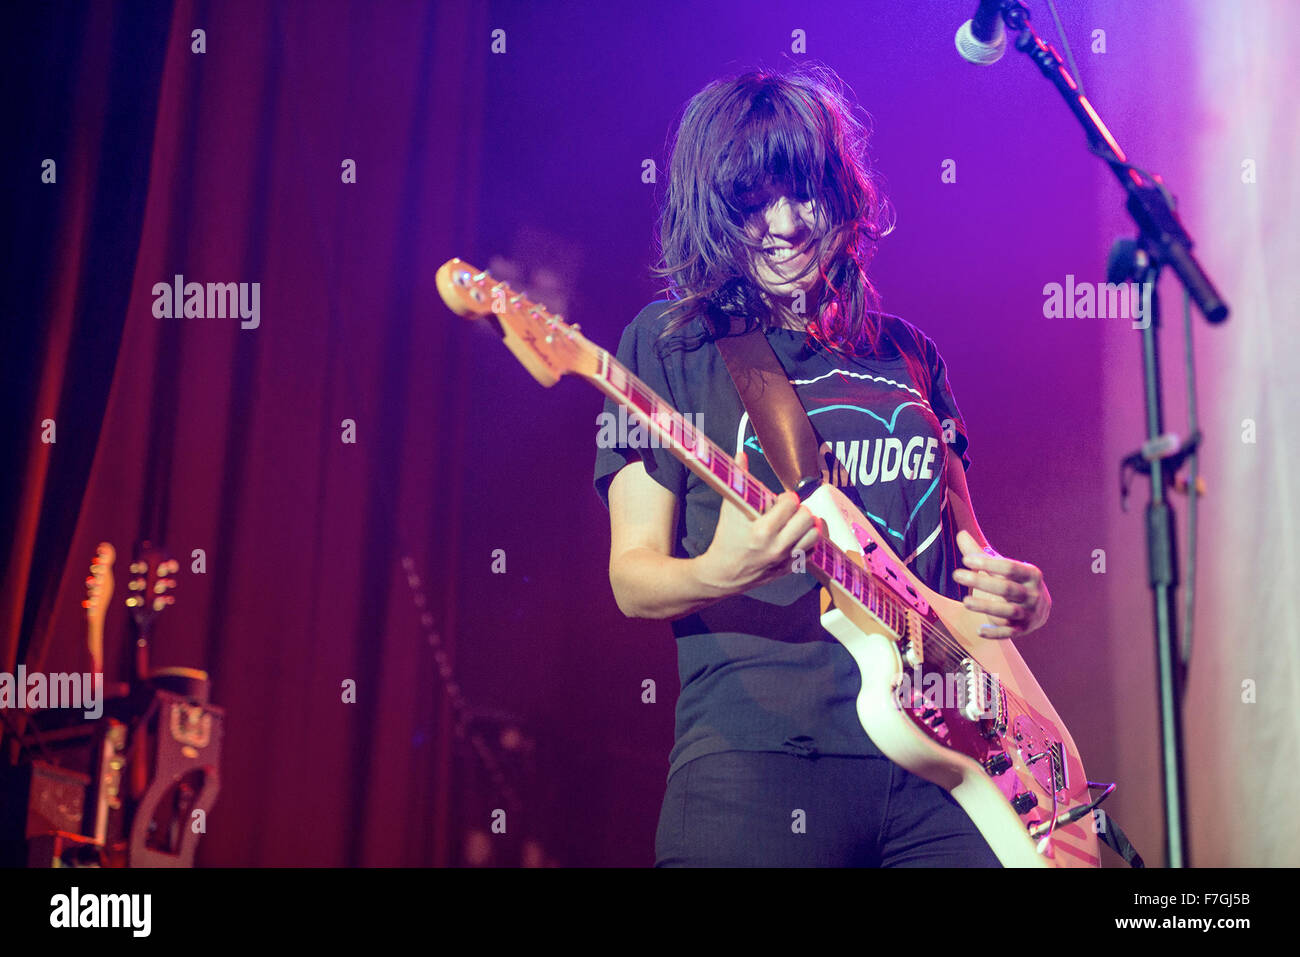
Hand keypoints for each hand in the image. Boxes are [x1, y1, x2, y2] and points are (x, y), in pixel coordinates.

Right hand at [696, 450, 823, 595]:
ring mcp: (784, 560)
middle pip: (807, 518)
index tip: (780, 500)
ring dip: (807, 525)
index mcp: (762, 530)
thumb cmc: (726, 539)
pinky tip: (796, 537)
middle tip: (789, 511)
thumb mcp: (729, 509)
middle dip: (799, 510)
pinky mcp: (789, 569)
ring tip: (795, 522)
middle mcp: (776, 547)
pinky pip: (812, 552)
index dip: (787, 498)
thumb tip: (741, 454)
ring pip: (814, 535)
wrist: (722, 574)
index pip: (791, 504)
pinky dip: (807, 542)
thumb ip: (738, 479)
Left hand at [952, 529, 1049, 637]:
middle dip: (981, 581)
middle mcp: (1034, 594)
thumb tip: (960, 534)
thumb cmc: (1014, 580)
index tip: (965, 559)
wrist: (1038, 607)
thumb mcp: (1001, 567)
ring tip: (965, 601)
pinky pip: (1010, 633)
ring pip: (1008, 611)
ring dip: (986, 607)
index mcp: (1031, 574)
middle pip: (1007, 588)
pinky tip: (979, 631)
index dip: (988, 562)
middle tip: (956, 575)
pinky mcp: (1023, 629)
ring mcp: (1030, 613)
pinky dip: (996, 633)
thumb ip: (980, 553)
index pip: (1010, 567)